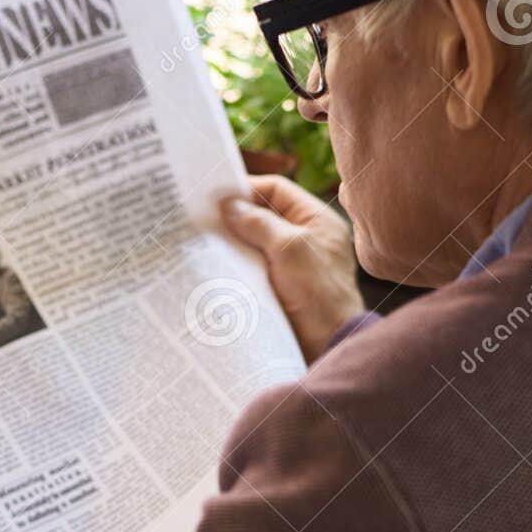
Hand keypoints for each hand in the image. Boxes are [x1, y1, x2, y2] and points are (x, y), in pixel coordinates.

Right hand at [222, 174, 365, 362]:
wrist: (328, 343)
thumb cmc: (318, 292)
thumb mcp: (289, 249)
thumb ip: (259, 223)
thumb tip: (229, 205)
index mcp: (317, 220)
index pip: (277, 191)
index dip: (247, 188)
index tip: (216, 194)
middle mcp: (304, 238)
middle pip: (263, 215)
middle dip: (235, 216)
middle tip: (203, 215)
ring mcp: (291, 263)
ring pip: (255, 242)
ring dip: (233, 241)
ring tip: (204, 239)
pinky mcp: (279, 286)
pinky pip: (253, 266)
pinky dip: (236, 263)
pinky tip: (216, 263)